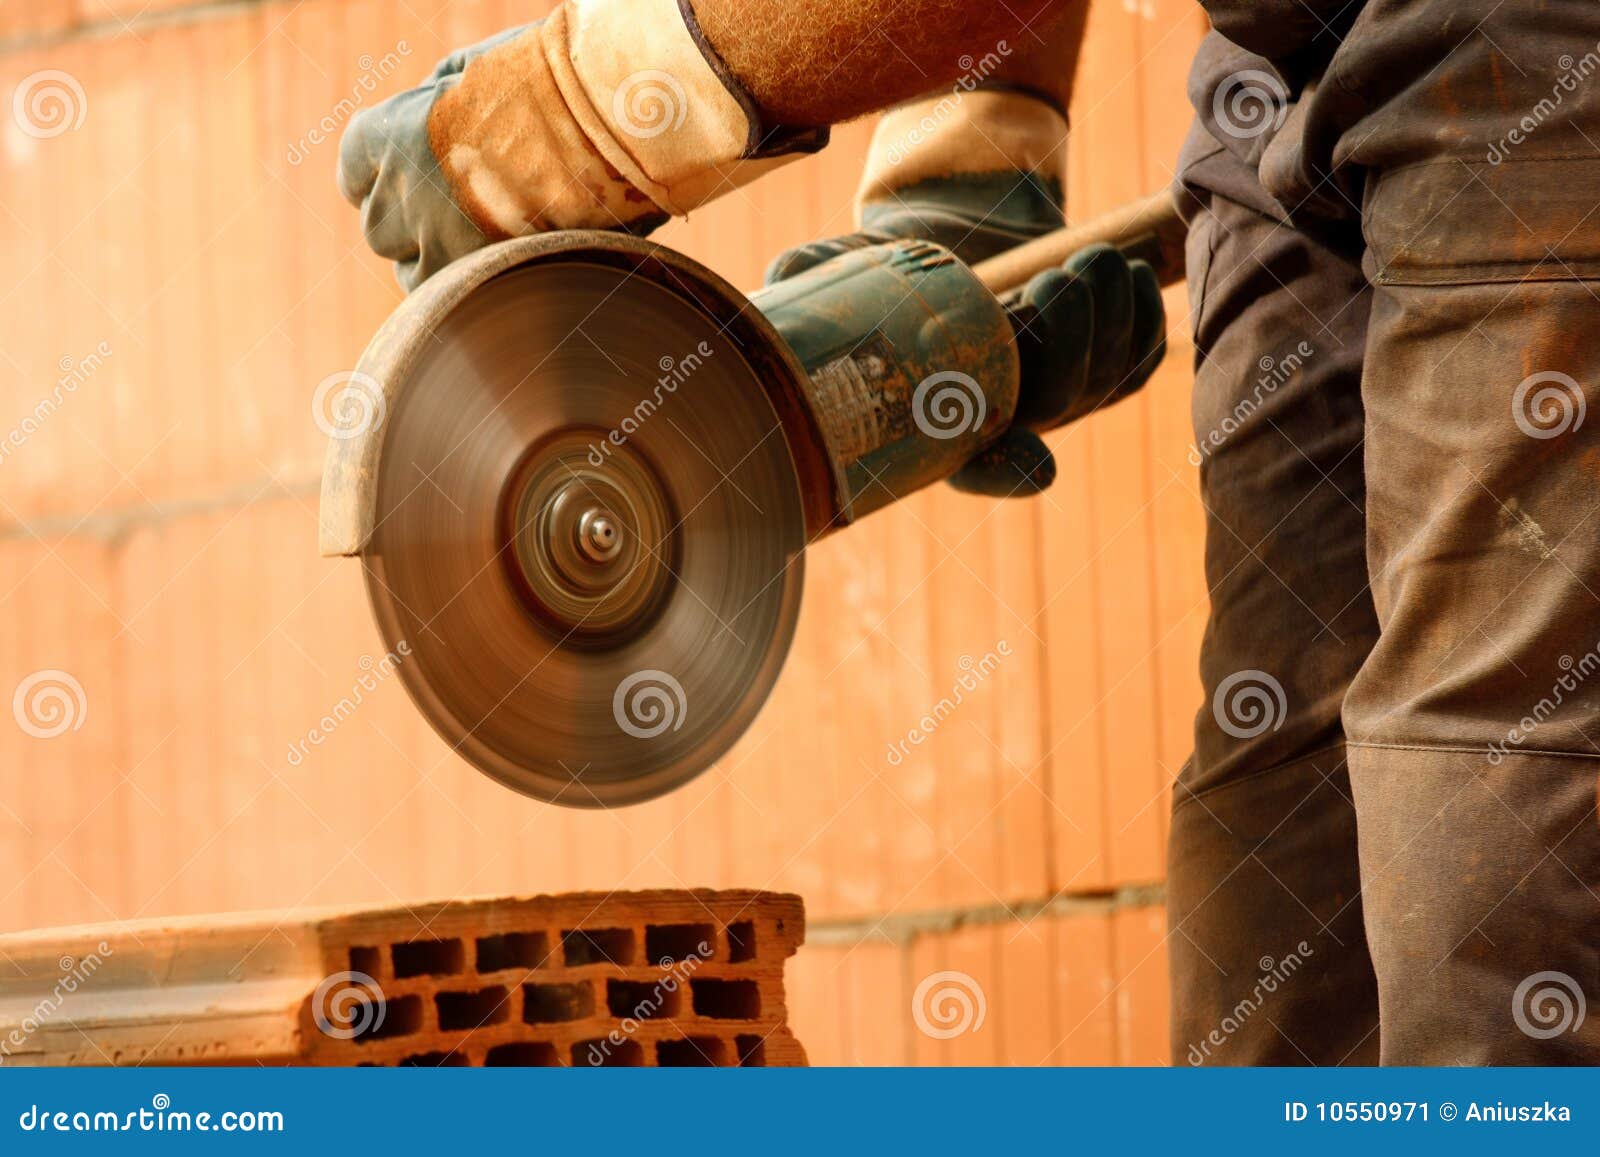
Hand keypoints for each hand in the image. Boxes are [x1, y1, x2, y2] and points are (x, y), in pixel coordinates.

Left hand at [339, 3, 824, 289]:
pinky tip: (499, 273)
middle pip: (380, 228)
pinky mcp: (485, 283)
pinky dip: (470, 292)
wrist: (609, 125)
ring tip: (480, 248)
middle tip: (452, 213)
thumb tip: (438, 108)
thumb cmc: (555, 82)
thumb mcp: (477, 69)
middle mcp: (404, 196)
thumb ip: (441, 98)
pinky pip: (455, 304)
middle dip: (409, 222)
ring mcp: (442, 246)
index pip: (355, 169)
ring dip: (437, 264)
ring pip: (414, 275)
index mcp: (390, 134)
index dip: (379, 176)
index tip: (403, 179)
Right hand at [765, 91, 1164, 496]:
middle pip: (1058, 404)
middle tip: (1060, 278)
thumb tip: (780, 276)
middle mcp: (1006, 419)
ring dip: (1111, 317)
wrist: (955, 230)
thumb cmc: (895, 263)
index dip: (1004, 474)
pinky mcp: (1102, 365)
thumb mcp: (843, 270)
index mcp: (942, 419)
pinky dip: (1144, 318)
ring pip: (1105, 377)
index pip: (972, 467)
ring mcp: (1059, 396)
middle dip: (1074, 341)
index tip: (1038, 469)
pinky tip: (1132, 276)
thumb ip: (811, 278)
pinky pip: (1139, 360)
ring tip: (1095, 260)